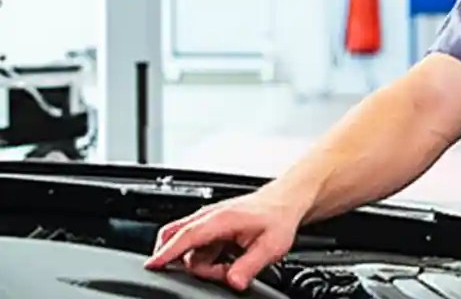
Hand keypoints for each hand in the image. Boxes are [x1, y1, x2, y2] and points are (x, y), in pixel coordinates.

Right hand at [143, 186, 306, 291]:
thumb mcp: (271, 246)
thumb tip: (233, 282)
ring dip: (202, 263)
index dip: (167, 252)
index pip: (186, 236)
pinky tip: (227, 259)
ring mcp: (209, 220)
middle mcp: (210, 216)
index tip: (152, 265)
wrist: (287, 200)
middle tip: (216, 271)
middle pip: (175, 237)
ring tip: (230, 265)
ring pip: (188, 248)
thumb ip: (249, 265)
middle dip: (182, 261)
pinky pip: (197, 247)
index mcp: (222, 218)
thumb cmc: (279, 216)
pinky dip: (206, 258)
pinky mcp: (211, 227)